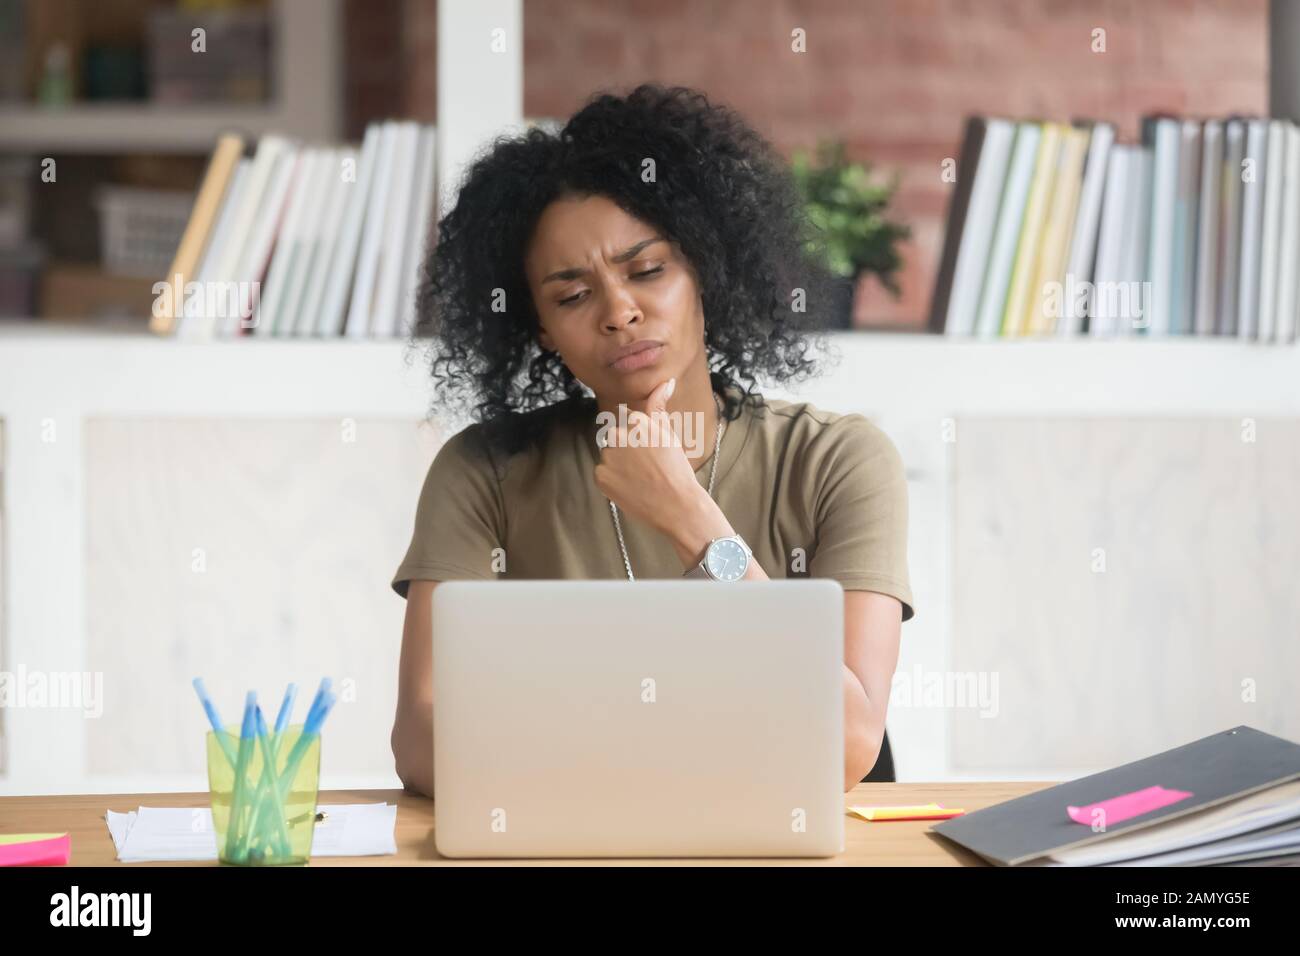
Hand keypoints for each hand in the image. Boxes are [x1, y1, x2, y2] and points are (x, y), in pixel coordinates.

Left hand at [593, 377, 708, 538]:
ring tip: (640, 479)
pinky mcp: (601, 476)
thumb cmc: (676, 468)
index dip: (642, 443)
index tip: (653, 455)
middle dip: (627, 451)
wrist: (676, 505)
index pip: (630, 427)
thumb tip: (665, 382)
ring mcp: (608, 456)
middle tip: (647, 468)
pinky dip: (613, 481)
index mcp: (636, 421)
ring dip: (619, 466)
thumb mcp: (668, 433)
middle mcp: (618, 435)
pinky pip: (603, 474)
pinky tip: (631, 487)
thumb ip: (659, 406)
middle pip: (616, 440)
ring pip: (609, 457)